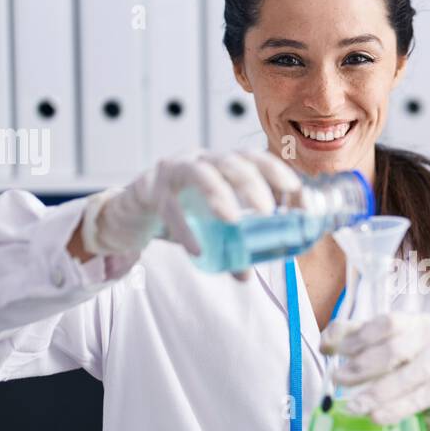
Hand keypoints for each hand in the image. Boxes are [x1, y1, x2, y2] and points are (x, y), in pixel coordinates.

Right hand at [79, 148, 302, 279]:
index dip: (277, 172)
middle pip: (231, 161)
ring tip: (233, 220)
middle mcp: (201, 160)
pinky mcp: (152, 189)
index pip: (254, 158)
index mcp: (222, 164)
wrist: (133, 208)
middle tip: (269, 210)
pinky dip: (184, 229)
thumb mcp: (210, 218)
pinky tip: (196, 250)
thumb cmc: (181, 209)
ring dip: (218, 195)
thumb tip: (248, 272)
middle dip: (253, 183)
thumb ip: (230, 239)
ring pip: (199, 173)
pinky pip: (169, 208)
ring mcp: (174, 171)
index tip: (296, 191)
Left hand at [321, 312, 429, 430]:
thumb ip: (349, 336)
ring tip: (351, 406)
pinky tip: (373, 416)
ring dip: (375, 394)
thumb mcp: (378, 340)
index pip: (387, 323)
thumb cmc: (403, 357)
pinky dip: (393, 411)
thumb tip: (325, 345)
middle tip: (338, 379)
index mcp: (411, 321)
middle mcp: (429, 339)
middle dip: (363, 367)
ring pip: (406, 379)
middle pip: (395, 352)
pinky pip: (415, 402)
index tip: (337, 351)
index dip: (361, 337)